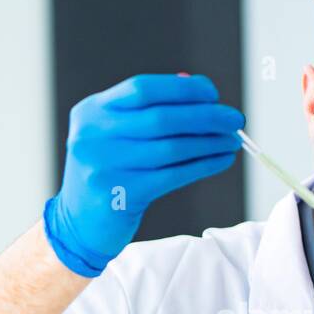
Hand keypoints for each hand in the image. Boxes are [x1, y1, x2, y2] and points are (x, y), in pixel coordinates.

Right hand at [43, 73, 243, 276]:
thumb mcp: (113, 135)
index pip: (142, 88)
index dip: (182, 89)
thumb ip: (146, 110)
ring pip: (173, 148)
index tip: (212, 93)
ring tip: (232, 141)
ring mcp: (106, 167)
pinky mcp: (122, 196)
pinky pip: (174, 175)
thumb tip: (198, 89)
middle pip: (162, 118)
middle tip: (235, 119)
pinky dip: (203, 165)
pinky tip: (221, 160)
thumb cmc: (107, 173)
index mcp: (91, 112)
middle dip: (206, 116)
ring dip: (210, 143)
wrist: (79, 225)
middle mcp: (94, 136)